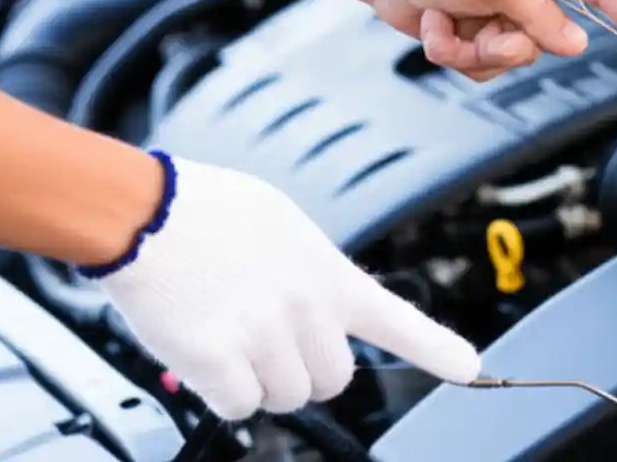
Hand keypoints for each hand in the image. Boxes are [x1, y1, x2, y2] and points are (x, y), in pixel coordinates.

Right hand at [88, 152, 480, 420]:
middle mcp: (306, 308)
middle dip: (304, 370)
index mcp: (326, 272)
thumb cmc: (203, 210)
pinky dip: (223, 391)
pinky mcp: (219, 360)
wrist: (146, 210)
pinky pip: (240, 406)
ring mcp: (265, 336)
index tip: (470, 368)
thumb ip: (309, 271)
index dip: (436, 350)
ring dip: (261, 381)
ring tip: (231, 335)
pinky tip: (205, 351)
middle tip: (267, 340)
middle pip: (333, 380)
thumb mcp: (281, 224)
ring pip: (287, 398)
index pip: (395, 319)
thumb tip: (315, 310)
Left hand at [360, 0, 616, 80]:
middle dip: (507, 41)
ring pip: (513, 61)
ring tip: (450, 21)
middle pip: (550, 42)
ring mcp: (504, 18)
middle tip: (481, 20)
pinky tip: (438, 26)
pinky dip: (454, 53)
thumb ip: (540, 16)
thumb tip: (576, 44)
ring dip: (473, 48)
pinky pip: (483, 68)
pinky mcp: (478, 39)